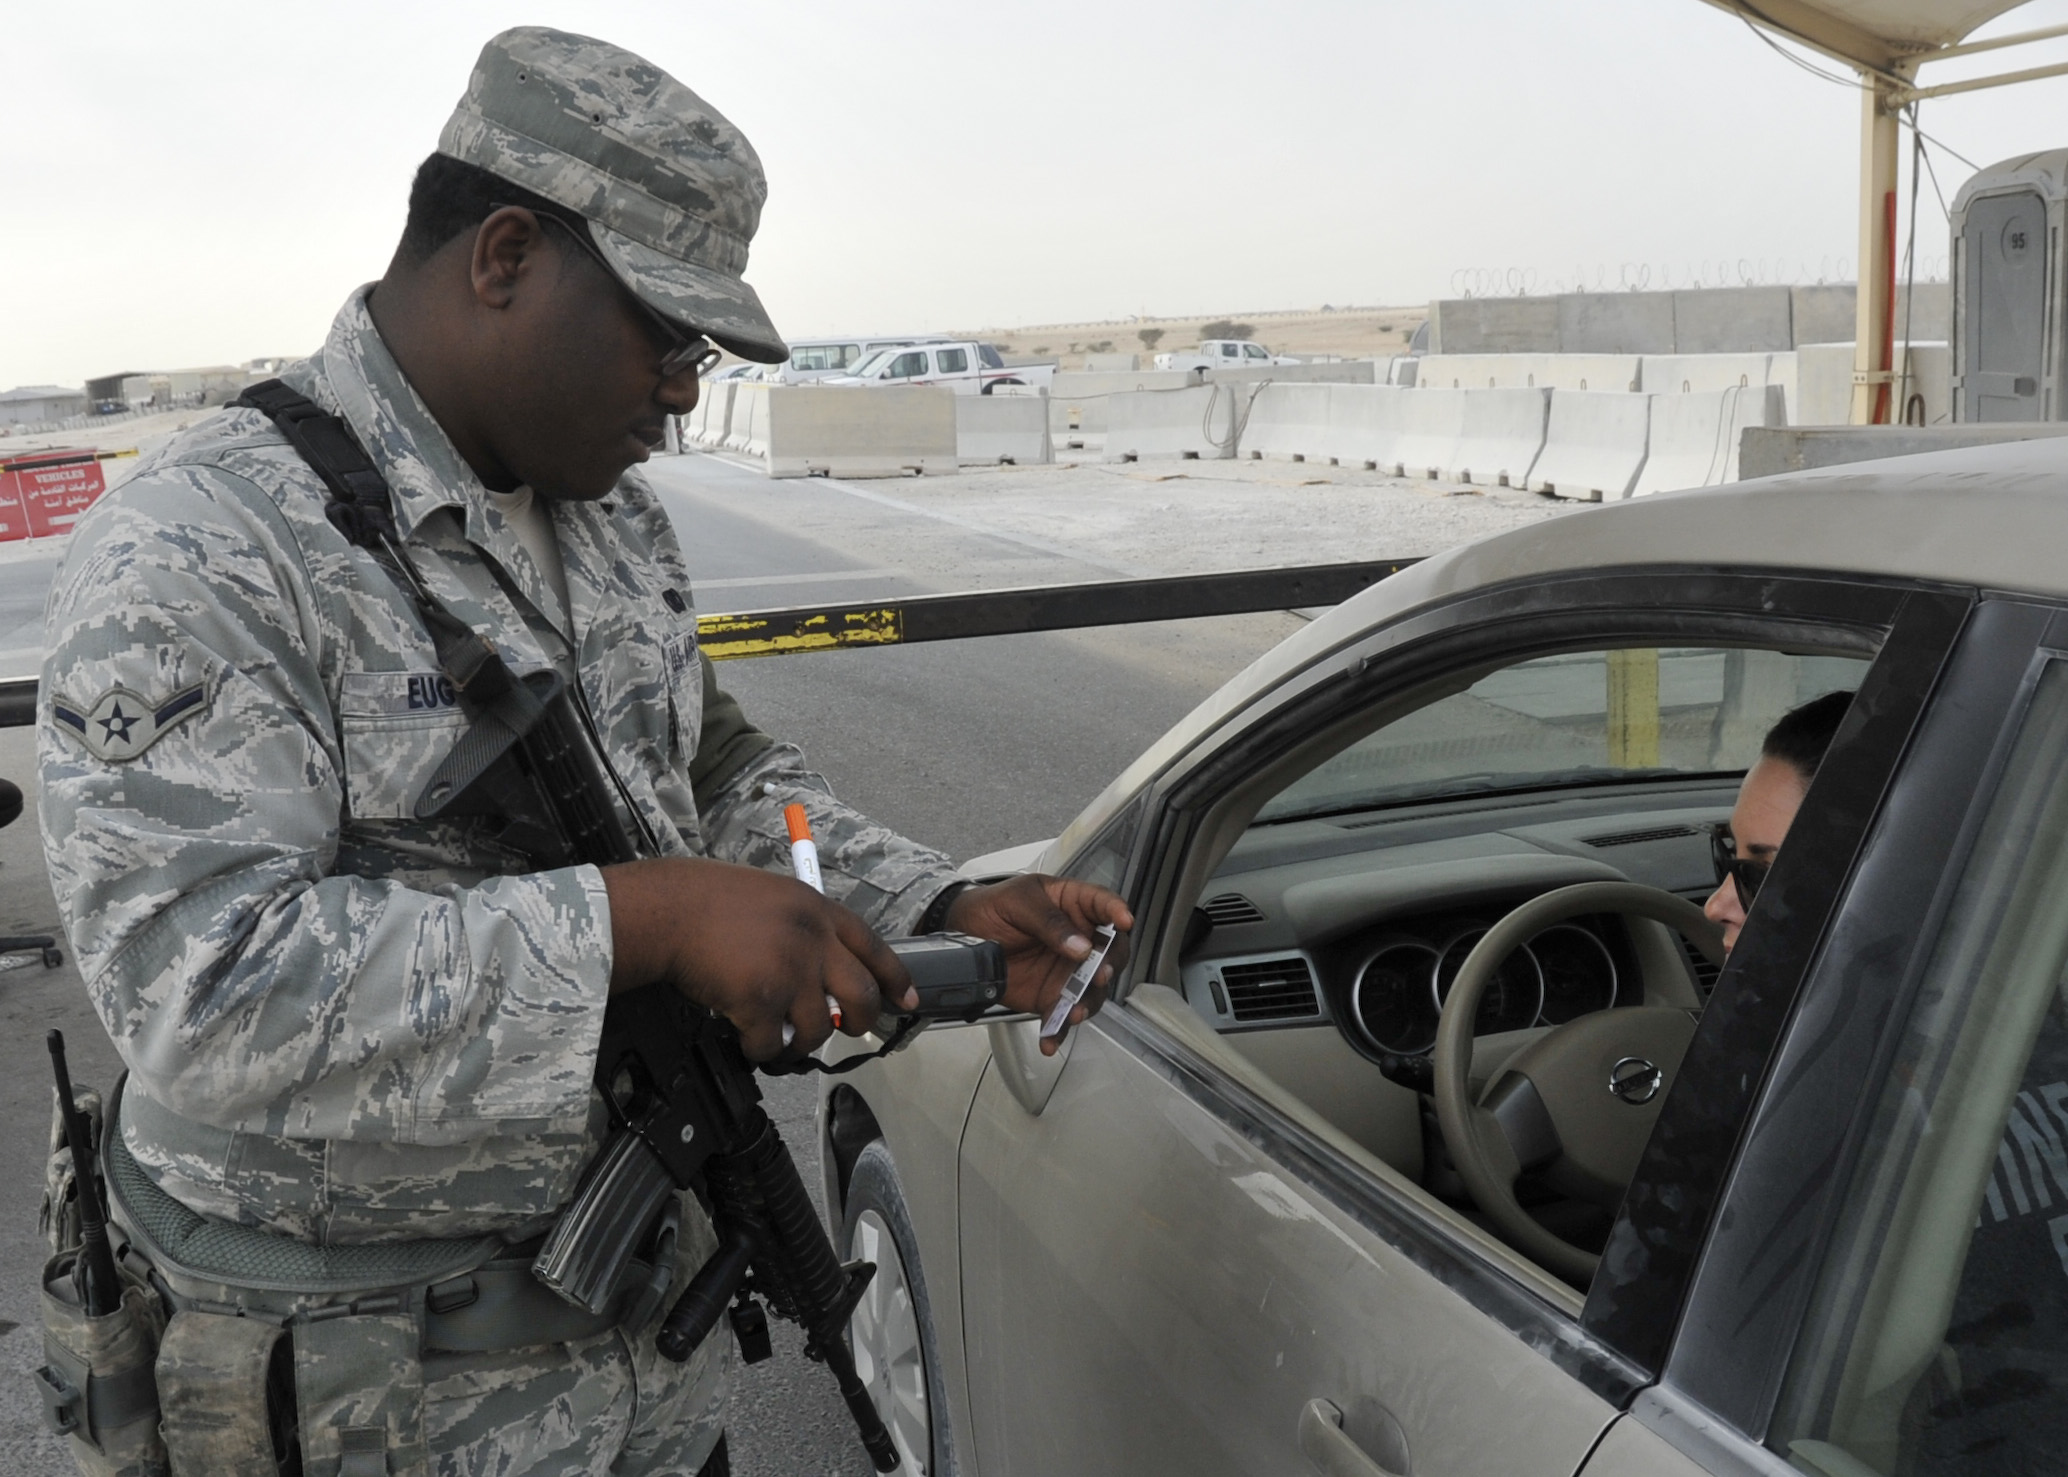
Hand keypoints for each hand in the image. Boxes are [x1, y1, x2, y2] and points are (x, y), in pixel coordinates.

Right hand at [603, 858, 915, 1060]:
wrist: (669, 910)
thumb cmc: (708, 899)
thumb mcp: (773, 896)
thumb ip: (803, 926)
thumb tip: (823, 966)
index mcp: (818, 911)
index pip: (874, 948)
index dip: (894, 978)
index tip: (906, 1000)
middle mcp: (813, 941)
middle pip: (862, 995)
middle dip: (861, 1022)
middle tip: (849, 1030)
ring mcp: (789, 972)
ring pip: (820, 1029)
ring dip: (802, 1043)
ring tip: (785, 1041)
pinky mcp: (761, 1002)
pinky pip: (773, 1044)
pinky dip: (761, 1051)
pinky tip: (749, 1041)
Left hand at [942, 875, 1133, 1054]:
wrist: (963, 934)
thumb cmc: (993, 907)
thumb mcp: (1018, 901)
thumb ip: (1048, 921)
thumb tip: (1079, 946)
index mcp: (1073, 904)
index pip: (1103, 904)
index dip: (1117, 911)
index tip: (1123, 920)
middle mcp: (1079, 939)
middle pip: (1110, 952)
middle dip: (1109, 965)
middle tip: (1100, 974)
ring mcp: (1067, 970)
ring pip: (1091, 990)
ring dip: (1087, 1003)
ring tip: (1073, 1012)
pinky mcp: (1050, 995)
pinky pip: (1060, 1015)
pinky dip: (1058, 1030)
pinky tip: (1050, 1039)